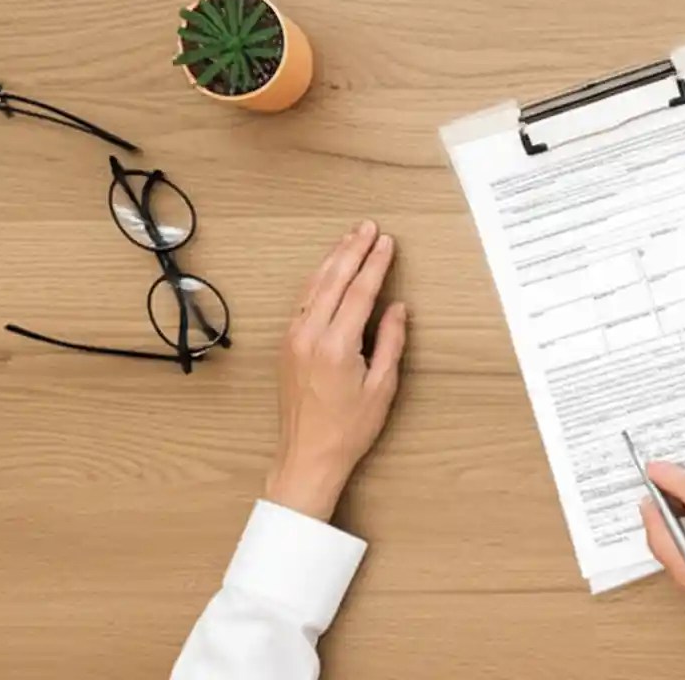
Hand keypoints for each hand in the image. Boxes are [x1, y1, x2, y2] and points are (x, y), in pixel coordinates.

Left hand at [265, 220, 406, 521]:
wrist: (307, 456)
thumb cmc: (349, 428)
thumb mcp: (383, 387)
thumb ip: (391, 342)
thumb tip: (398, 307)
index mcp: (337, 345)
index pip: (360, 291)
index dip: (375, 264)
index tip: (387, 242)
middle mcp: (310, 335)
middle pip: (333, 279)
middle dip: (352, 250)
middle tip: (368, 227)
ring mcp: (293, 338)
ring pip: (313, 286)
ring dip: (333, 259)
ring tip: (350, 239)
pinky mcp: (286, 345)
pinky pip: (303, 301)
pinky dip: (318, 280)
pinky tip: (327, 270)